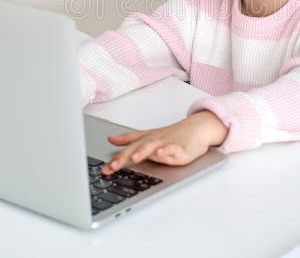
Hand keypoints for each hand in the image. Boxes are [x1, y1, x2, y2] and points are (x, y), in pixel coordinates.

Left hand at [101, 111, 227, 174]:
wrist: (195, 128)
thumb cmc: (172, 134)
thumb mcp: (148, 136)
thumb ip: (129, 139)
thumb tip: (111, 138)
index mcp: (145, 140)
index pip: (127, 150)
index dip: (115, 160)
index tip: (104, 170)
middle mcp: (153, 141)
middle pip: (136, 149)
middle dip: (124, 158)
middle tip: (112, 167)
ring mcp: (166, 143)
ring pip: (152, 147)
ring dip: (142, 152)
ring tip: (134, 158)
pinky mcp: (179, 147)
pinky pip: (172, 148)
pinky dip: (166, 150)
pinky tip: (160, 154)